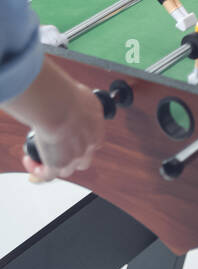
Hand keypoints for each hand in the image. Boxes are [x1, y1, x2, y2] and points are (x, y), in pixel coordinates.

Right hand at [3, 58, 105, 181]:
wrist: (58, 105)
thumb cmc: (67, 96)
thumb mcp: (81, 94)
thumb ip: (78, 99)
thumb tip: (71, 94)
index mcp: (96, 129)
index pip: (94, 142)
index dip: (83, 142)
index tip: (71, 137)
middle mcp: (88, 145)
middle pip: (84, 160)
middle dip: (71, 157)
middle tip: (57, 149)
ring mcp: (74, 157)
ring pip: (66, 170)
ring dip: (54, 165)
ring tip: (41, 156)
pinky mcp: (57, 164)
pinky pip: (48, 175)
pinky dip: (38, 170)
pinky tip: (30, 160)